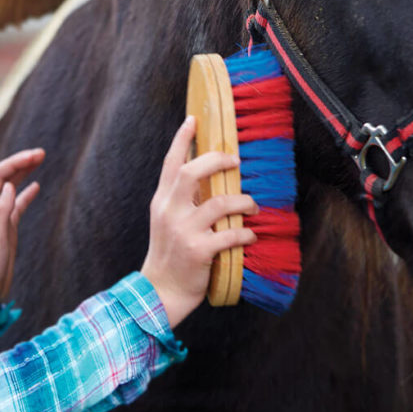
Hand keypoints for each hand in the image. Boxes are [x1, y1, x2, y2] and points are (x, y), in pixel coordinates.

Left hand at [0, 148, 45, 303]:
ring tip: (40, 161)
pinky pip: (16, 205)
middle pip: (4, 177)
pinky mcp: (6, 229)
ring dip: (23, 173)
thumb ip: (1, 211)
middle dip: (20, 162)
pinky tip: (36, 186)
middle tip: (41, 153)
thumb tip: (9, 185)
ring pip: (11, 188)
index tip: (35, 156)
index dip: (15, 162)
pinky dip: (26, 194)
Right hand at [141, 117, 258, 327]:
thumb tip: (208, 177)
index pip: (171, 163)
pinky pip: (229, 234)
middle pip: (191, 173)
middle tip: (235, 161)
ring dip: (242, 201)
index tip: (194, 120)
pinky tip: (251, 235)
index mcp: (162, 201)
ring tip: (253, 206)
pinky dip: (245, 233)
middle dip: (217, 161)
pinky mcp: (198, 251)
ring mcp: (183, 231)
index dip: (182, 139)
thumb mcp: (166, 221)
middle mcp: (169, 211)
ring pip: (219, 203)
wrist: (160, 291)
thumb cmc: (169, 254)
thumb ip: (181, 200)